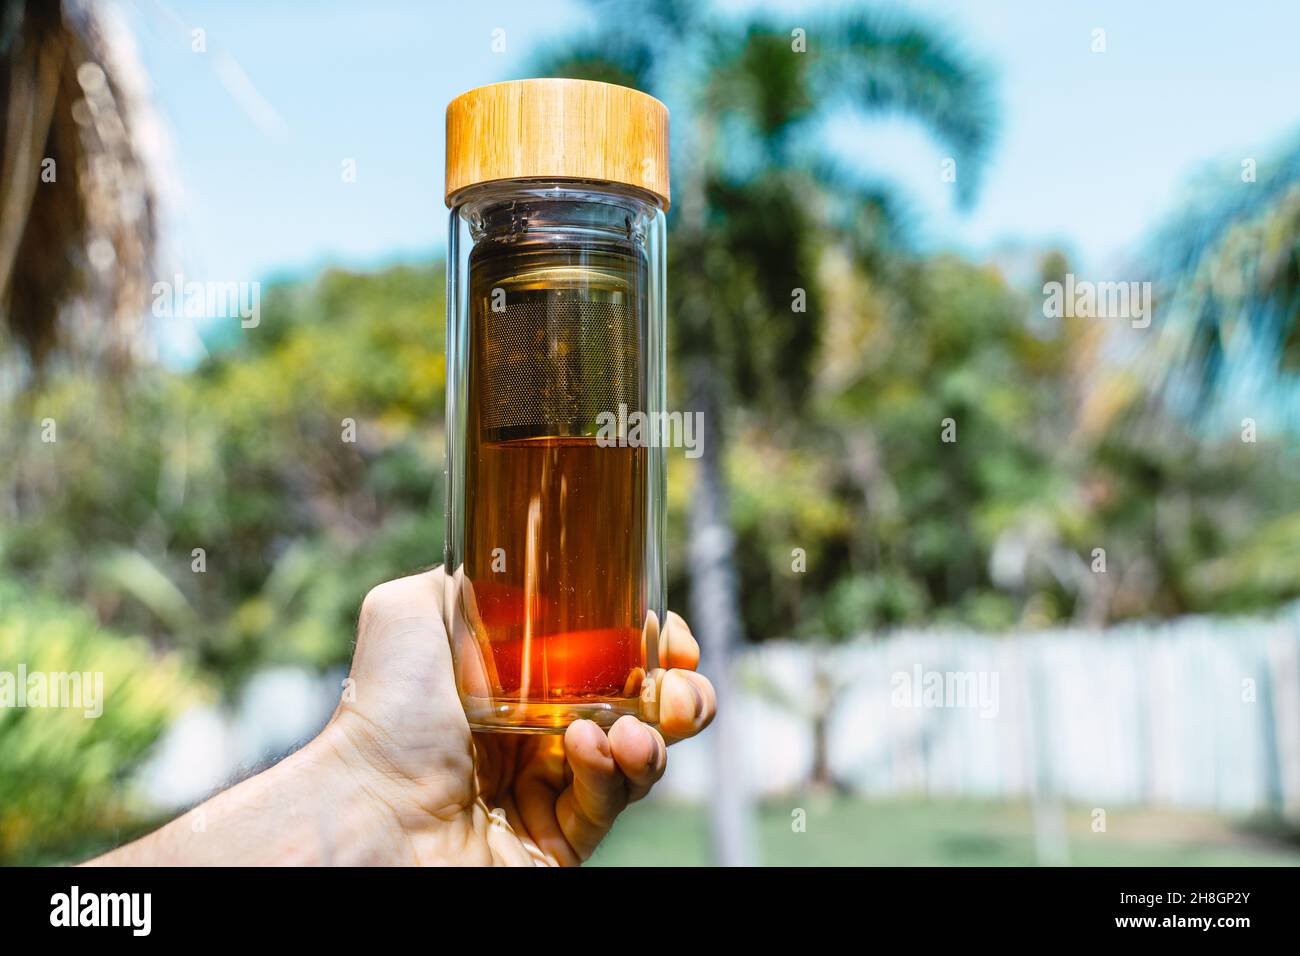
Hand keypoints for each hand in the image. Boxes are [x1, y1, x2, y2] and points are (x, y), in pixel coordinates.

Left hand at [320, 566, 715, 864]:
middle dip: (677, 696)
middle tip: (681, 685)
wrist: (368, 809)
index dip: (649, 646)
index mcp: (516, 685)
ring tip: (630, 729)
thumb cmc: (384, 709)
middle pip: (638, 712)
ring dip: (651, 736)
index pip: (606, 662)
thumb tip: (510, 566)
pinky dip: (610, 774)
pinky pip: (606, 806)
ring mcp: (549, 796)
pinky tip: (589, 749)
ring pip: (635, 761)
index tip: (670, 637)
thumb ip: (461, 581)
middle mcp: (537, 739)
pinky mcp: (556, 846)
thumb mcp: (408, 611)